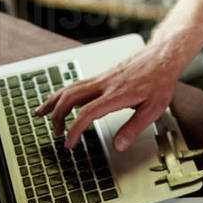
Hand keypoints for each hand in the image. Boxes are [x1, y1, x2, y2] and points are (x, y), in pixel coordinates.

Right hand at [34, 42, 184, 150]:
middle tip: (57, 134)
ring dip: (53, 102)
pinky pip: (76, 84)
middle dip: (58, 117)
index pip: (87, 113)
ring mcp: (101, 78)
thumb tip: (119, 146)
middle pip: (70, 98)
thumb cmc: (160, 82)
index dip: (74, 130)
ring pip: (69, 88)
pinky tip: (57, 99)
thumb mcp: (154, 109)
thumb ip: (135, 128)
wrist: (162, 57)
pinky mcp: (101, 76)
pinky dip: (62, 93)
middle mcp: (105, 84)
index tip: (69, 144)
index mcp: (117, 94)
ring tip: (41, 115)